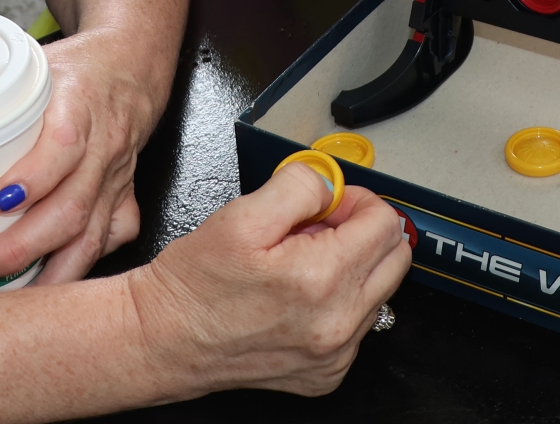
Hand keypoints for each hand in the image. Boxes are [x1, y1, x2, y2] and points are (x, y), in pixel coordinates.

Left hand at [0, 25, 162, 285]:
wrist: (131, 68)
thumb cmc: (75, 69)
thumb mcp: (34, 66)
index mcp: (80, 104)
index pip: (64, 145)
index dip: (34, 177)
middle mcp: (102, 148)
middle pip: (70, 207)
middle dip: (19, 246)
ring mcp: (115, 181)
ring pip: (89, 238)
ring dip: (46, 274)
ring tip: (4, 299)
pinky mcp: (123, 202)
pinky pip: (106, 244)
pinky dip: (78, 271)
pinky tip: (48, 290)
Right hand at [127, 163, 410, 396]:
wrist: (165, 338)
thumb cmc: (196, 283)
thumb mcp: (243, 212)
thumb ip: (301, 185)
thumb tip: (332, 185)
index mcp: (321, 280)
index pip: (385, 224)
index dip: (355, 200)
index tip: (328, 202)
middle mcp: (337, 324)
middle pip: (395, 258)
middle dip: (361, 231)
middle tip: (317, 226)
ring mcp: (334, 355)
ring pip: (379, 291)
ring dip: (349, 267)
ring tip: (299, 262)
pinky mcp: (326, 374)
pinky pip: (357, 325)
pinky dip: (337, 302)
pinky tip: (298, 295)